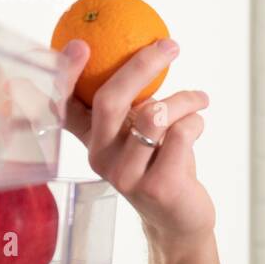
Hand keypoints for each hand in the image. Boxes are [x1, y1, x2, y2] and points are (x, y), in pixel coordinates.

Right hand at [56, 38, 214, 243]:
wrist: (179, 219)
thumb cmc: (159, 164)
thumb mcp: (137, 133)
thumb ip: (130, 104)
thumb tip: (138, 47)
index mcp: (91, 139)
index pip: (65, 105)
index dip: (67, 74)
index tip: (80, 44)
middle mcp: (100, 157)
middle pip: (110, 100)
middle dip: (142, 66)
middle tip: (170, 45)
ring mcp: (126, 175)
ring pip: (155, 114)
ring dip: (184, 99)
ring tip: (199, 99)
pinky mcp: (157, 186)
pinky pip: (181, 133)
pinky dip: (196, 121)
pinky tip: (198, 126)